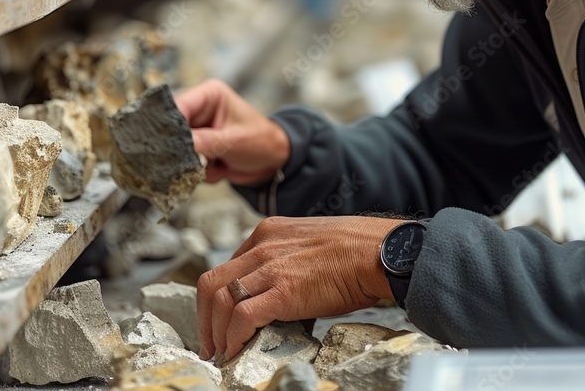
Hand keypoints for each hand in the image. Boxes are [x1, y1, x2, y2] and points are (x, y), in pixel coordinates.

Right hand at [174, 79, 290, 185]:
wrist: (274, 162)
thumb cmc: (262, 141)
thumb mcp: (233, 141)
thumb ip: (204, 143)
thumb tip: (175, 147)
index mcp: (209, 95)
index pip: (178, 106)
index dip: (168, 127)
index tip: (166, 145)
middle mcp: (199, 111)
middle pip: (172, 130)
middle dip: (184, 150)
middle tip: (199, 160)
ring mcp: (196, 131)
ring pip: (177, 150)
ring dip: (195, 164)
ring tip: (219, 163)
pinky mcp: (197, 149)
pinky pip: (185, 163)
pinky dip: (200, 172)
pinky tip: (220, 168)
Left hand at [196, 216, 399, 361]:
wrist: (379, 252)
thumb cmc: (356, 251)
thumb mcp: (310, 244)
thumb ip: (288, 262)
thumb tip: (280, 294)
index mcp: (268, 233)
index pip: (227, 266)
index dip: (217, 297)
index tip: (219, 318)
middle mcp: (262, 247)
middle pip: (211, 283)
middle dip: (205, 317)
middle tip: (210, 341)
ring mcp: (270, 268)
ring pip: (219, 300)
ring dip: (214, 332)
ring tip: (221, 351)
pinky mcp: (282, 292)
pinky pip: (241, 316)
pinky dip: (232, 337)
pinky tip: (236, 349)